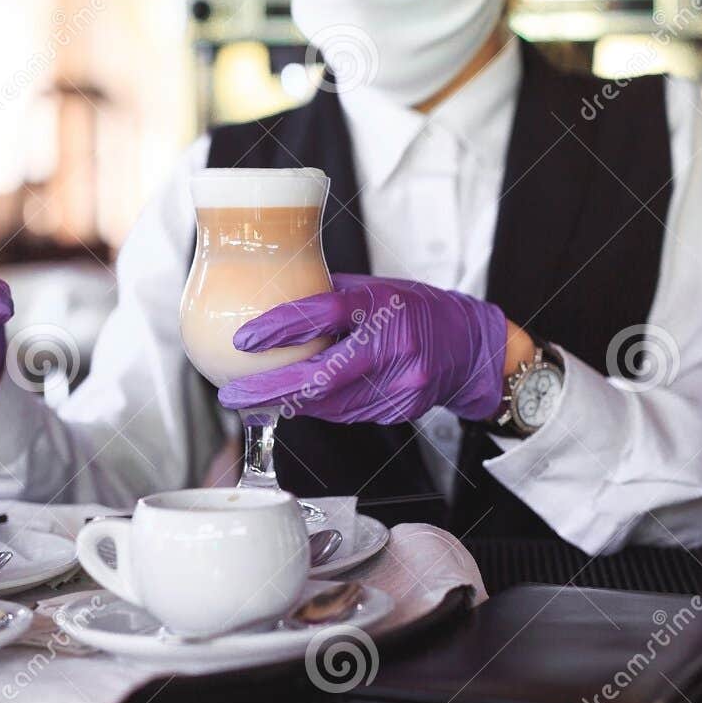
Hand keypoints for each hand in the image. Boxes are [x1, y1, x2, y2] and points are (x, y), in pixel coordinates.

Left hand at [216, 274, 509, 424]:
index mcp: (382, 304)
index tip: (243, 339)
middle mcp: (394, 344)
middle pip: (323, 374)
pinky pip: (348, 413)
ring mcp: (401, 383)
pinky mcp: (402, 409)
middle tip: (231, 394)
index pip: (325, 312)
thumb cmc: (415, 309)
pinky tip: (296, 403)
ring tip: (252, 399)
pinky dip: (318, 409)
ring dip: (288, 403)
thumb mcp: (376, 288)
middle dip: (271, 388)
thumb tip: (272, 300)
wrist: (470, 347)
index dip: (281, 327)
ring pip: (331, 403)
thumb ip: (330, 296)